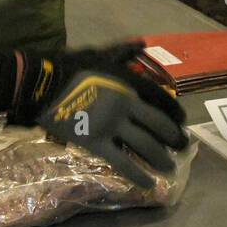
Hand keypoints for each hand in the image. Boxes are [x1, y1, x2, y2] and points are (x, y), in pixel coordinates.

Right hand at [10, 45, 187, 188]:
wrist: (42, 85)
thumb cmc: (70, 67)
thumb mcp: (100, 54)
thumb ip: (123, 51)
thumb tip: (142, 42)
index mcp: (128, 83)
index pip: (161, 100)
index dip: (176, 114)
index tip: (183, 122)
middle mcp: (126, 106)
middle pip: (159, 125)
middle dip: (175, 138)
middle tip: (184, 147)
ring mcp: (112, 126)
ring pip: (144, 146)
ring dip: (161, 159)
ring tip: (170, 168)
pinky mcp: (96, 143)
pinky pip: (121, 163)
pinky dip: (137, 175)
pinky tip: (148, 184)